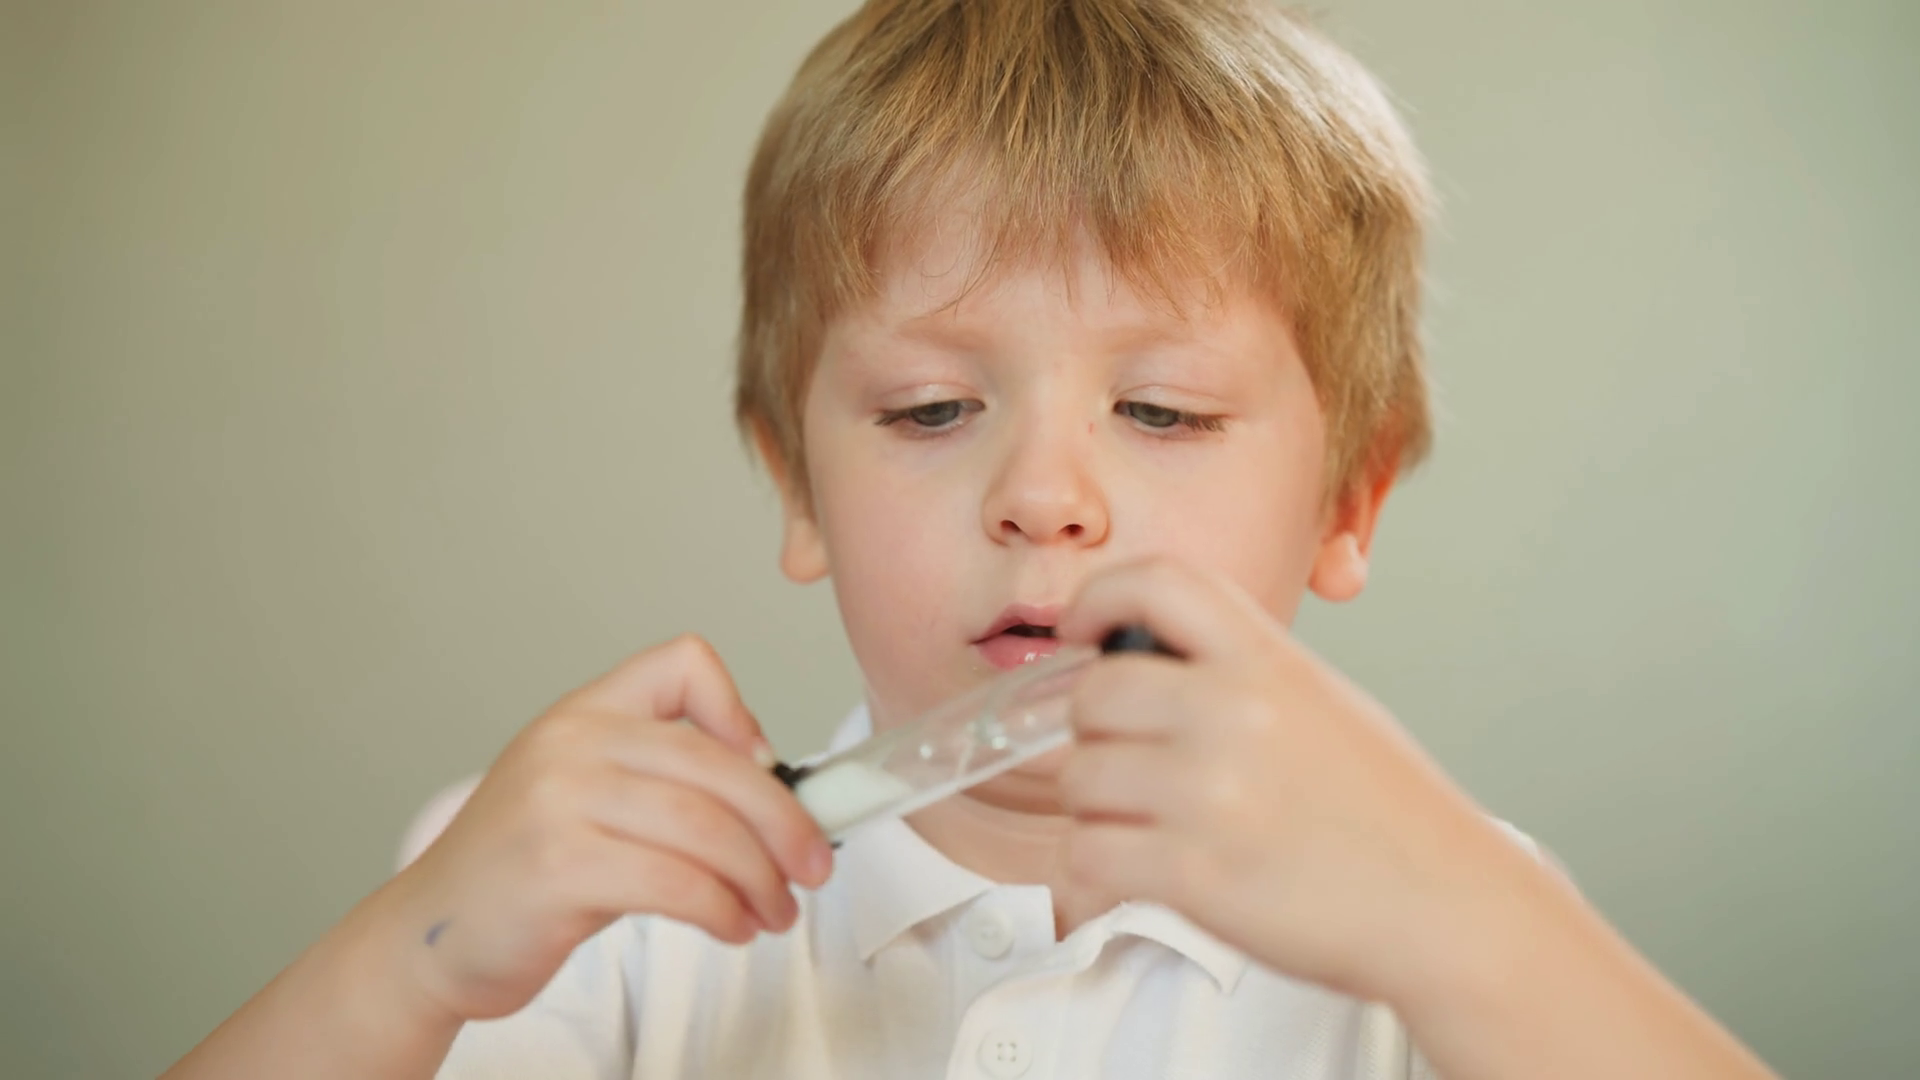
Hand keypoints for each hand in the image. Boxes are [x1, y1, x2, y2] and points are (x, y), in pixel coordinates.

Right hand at [381, 634, 833, 1020]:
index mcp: (583, 713)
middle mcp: (572, 743)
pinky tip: (734, 925)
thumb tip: (776, 801)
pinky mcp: (559, 867)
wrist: (426, 937)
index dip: (739, 708)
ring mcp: (560, 802)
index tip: (766, 768)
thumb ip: (663, 781)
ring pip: (707, 828)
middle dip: (785, 821)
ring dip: (761, 878)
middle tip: (814, 864)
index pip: (683, 662)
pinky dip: (725, 910)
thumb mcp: (584, 795)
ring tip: (776, 909)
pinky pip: (679, 884)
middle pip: (718, 763)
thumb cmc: (520, 870)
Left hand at [1055, 558, 1526, 1002]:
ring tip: (1144, 826)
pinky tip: (1138, 872)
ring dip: (1095, 808)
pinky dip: (1097, 868)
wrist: (1449, 909)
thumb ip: (1237, 675)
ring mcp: (1210, 793)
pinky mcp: (1193, 874)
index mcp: (1269, 663)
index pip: (1156, 580)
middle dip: (1094, 732)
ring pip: (1079, 778)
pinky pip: (1088, 853)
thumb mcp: (1324, 704)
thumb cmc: (1389, 816)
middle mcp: (1234, 713)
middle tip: (1128, 763)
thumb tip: (1138, 660)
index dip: (1098, 597)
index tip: (1082, 630)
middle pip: (1093, 692)